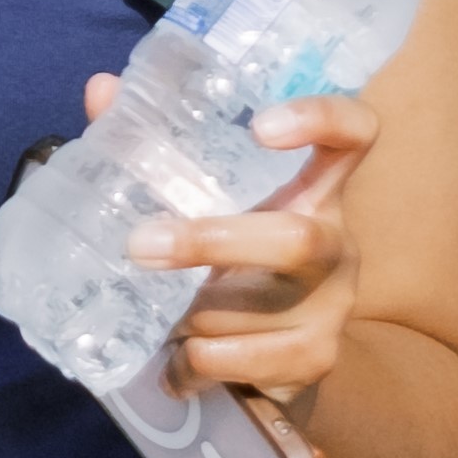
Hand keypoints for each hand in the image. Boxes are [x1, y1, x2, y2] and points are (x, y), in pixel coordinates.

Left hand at [96, 69, 382, 401]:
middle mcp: (336, 246)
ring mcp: (332, 308)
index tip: (261, 125)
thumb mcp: (205, 208)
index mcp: (315, 193)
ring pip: (252, 310)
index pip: (355, 134)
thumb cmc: (232, 266)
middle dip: (212, 243)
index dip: (323, 120)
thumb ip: (154, 150)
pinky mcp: (313, 361)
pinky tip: (173, 367)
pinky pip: (239, 361)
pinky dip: (192, 363)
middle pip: (296, 239)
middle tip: (140, 246)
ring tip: (157, 318)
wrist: (280, 365)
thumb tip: (101, 90)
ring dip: (188, 314)